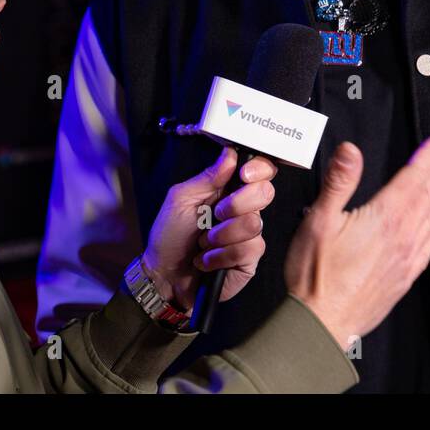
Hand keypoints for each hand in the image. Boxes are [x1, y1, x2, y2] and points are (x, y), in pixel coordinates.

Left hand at [142, 147, 278, 311]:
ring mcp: (248, 236)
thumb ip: (207, 177)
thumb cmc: (170, 236)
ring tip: (203, 243)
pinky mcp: (249, 259)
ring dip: (221, 235)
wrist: (164, 275)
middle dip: (236, 203)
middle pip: (265, 192)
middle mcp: (242, 210)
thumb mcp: (181, 199)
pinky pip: (248, 249)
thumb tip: (230, 154)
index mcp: (228, 191)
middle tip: (215, 214)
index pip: (259, 172)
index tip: (244, 174)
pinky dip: (220, 255)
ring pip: (254, 223)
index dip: (259, 169)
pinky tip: (207, 260)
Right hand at [285, 136, 429, 350]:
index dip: (426, 159)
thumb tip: (350, 151)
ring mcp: (405, 259)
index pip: (411, 180)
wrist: (323, 322)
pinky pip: (427, 248)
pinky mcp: (403, 278)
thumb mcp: (319, 220)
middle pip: (427, 196)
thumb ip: (339, 182)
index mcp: (383, 219)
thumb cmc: (317, 276)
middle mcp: (401, 238)